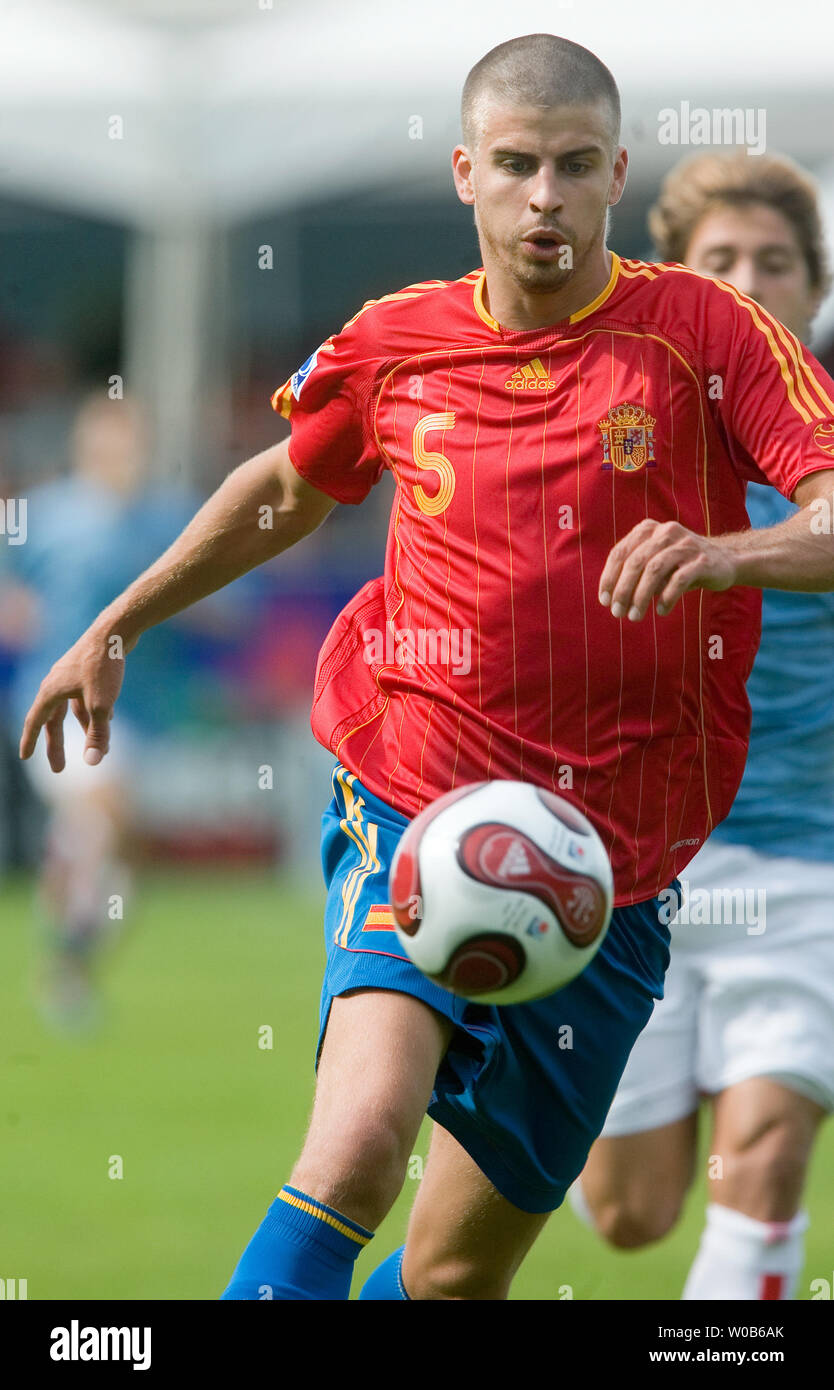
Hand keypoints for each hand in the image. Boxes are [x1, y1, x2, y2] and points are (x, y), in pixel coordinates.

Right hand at [18, 625, 126, 770]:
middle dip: (57, 745)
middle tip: (58, 769)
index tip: (25, 757)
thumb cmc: (103, 667)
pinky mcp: (87, 670)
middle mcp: (56, 683)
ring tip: (98, 747)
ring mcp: (71, 675)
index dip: (30, 741)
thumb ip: (98, 735)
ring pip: (73, 709)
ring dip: (84, 728)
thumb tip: (93, 762)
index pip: (35, 722)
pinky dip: (95, 711)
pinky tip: (110, 720)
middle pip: (54, 721)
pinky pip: (86, 697)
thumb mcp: (101, 705)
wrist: (115, 631)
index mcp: (50, 691)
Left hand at [598, 519, 737, 620]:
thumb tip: (612, 598)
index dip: (609, 578)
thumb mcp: (654, 562)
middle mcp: (666, 532)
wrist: (725, 560)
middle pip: (636, 562)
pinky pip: (679, 580)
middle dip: (623, 590)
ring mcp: (686, 545)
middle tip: (617, 613)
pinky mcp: (703, 560)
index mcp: (648, 530)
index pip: (620, 553)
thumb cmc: (679, 565)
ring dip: (641, 596)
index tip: (605, 601)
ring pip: (655, 570)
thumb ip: (634, 573)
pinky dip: (666, 598)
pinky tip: (661, 611)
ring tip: (634, 616)